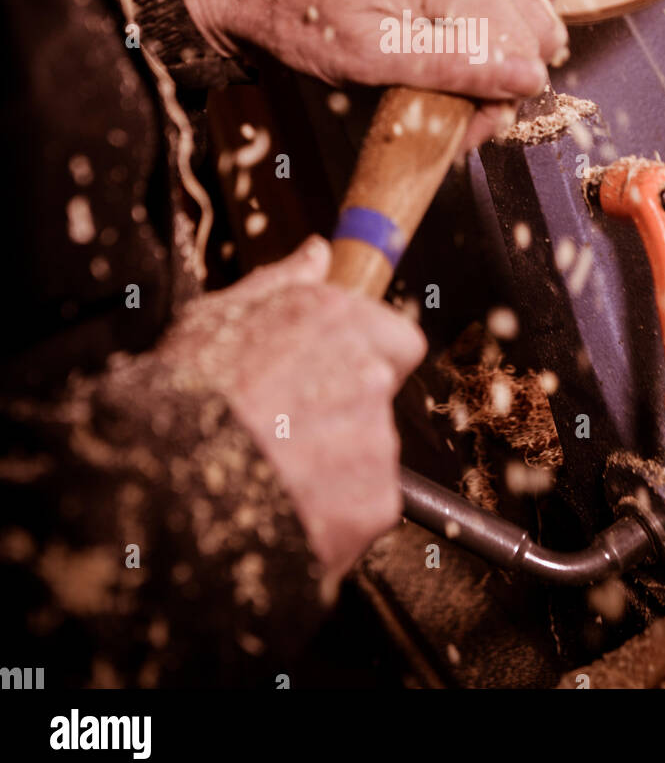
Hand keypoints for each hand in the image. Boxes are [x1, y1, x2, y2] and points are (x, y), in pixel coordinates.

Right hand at [161, 236, 425, 580]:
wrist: (170, 481)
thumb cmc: (185, 395)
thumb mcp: (216, 315)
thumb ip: (281, 281)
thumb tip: (317, 253)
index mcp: (338, 320)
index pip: (396, 338)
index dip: (369, 356)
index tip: (332, 374)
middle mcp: (369, 372)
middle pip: (379, 395)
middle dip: (345, 409)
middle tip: (289, 427)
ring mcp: (377, 438)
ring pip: (370, 450)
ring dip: (339, 461)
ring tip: (279, 468)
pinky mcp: (375, 498)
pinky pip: (365, 503)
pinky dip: (337, 509)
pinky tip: (290, 503)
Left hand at [176, 0, 568, 103]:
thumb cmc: (302, 20)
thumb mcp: (368, 62)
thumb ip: (453, 68)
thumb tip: (526, 80)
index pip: (519, 47)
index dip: (501, 100)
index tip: (467, 129)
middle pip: (538, 19)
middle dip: (512, 72)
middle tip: (465, 105)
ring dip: (525, 23)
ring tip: (480, 55)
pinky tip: (490, 5)